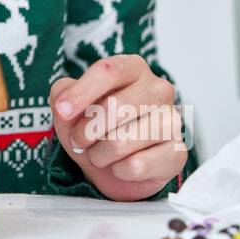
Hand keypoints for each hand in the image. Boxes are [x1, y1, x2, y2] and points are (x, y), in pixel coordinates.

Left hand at [49, 54, 187, 200]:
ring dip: (99, 154)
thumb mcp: (70, 107)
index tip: (62, 110)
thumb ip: (62, 94)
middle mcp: (158, 89)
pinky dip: (118, 170)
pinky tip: (121, 166)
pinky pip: (136, 166)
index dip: (82, 92)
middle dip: (86, 131)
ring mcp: (172, 121)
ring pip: (121, 141)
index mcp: (134, 68)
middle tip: (80, 140)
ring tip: (100, 153)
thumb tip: (64, 104)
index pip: (109, 71)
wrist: (114, 166)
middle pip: (115, 107)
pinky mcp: (177, 153)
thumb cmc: (95, 128)